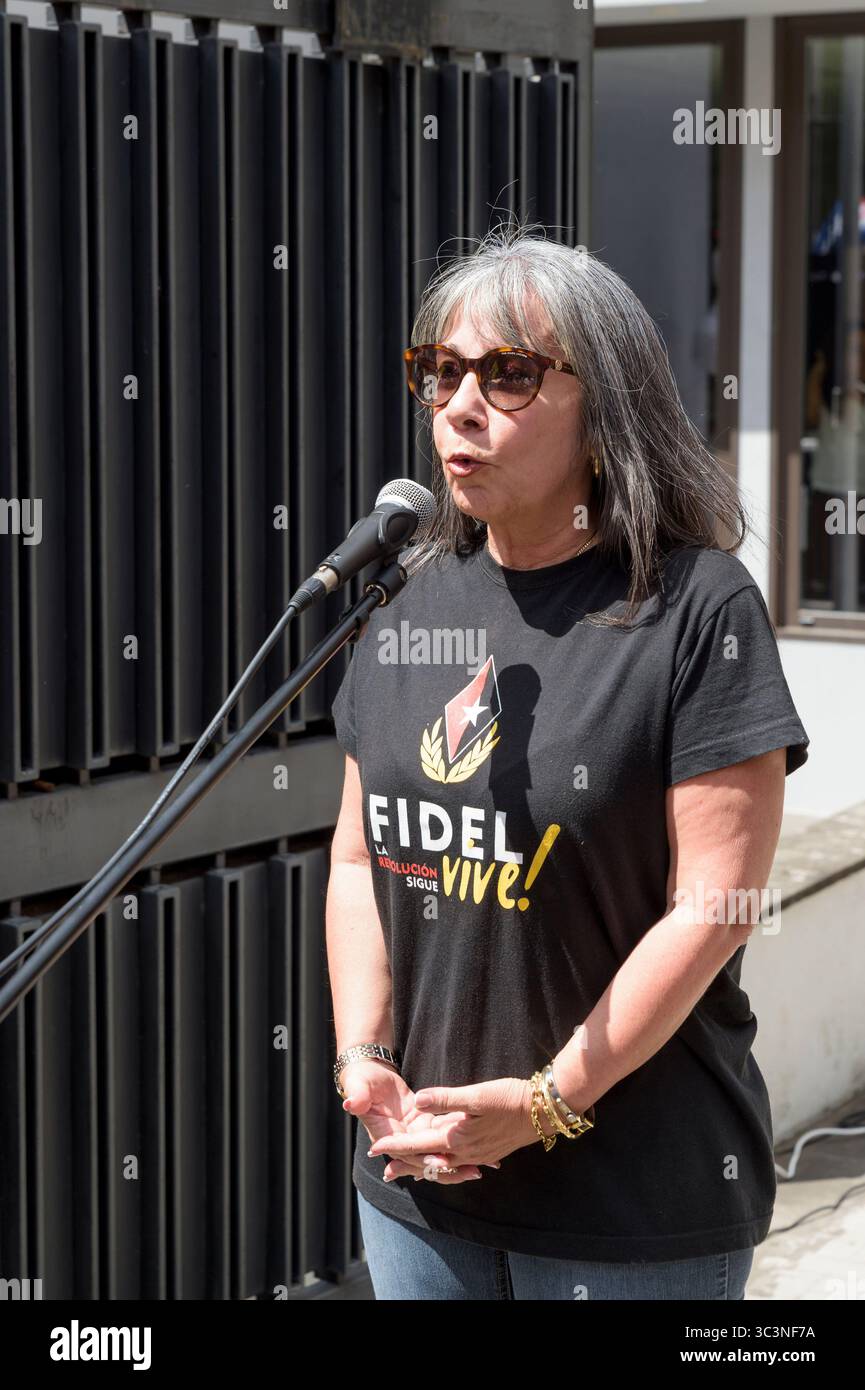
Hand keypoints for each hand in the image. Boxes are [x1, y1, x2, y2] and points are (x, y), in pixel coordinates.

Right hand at [339, 1059, 487, 1183]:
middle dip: (448, 1168)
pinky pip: (441, 1135)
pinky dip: (456, 1142)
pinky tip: (477, 1148)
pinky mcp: (422, 1122)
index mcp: (385, 1135)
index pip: (407, 1152)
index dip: (423, 1158)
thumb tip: (351, 1103)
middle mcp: (400, 1139)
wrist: (366, 1072)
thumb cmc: (361, 1078)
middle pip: (425, 1159)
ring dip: (456, 1160)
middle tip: (473, 1172)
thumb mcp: (358, 1085)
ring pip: (436, 1152)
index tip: (442, 1161)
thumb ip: (357, 1095)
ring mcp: (412, 1132)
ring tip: (482, 1167)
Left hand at [366, 1076, 544, 1169]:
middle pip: (428, 1162)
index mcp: (457, 1140)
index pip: (418, 1146)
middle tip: (385, 1171)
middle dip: (406, 1165)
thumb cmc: (510, 1099)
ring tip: (409, 1170)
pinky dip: (444, 1164)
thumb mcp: (477, 1095)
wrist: (544, 1111)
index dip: (395, 1146)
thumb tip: (417, 1101)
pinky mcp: (488, 1151)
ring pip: (443, 1165)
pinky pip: (458, 1163)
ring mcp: (478, 1155)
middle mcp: (465, 1153)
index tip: (373, 1148)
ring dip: (424, 1166)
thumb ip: (445, 1099)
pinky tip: (444, 1161)